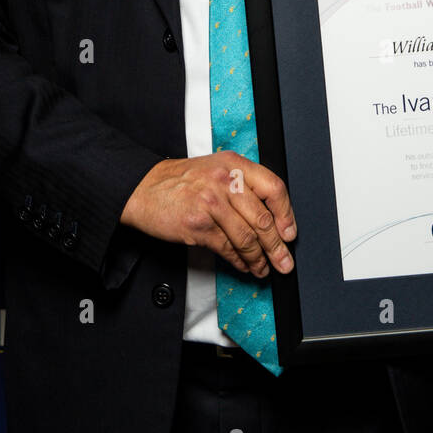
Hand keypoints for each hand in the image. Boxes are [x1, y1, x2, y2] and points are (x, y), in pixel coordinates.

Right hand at [121, 152, 295, 278]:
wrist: (143, 188)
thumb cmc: (180, 181)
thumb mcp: (216, 169)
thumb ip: (243, 185)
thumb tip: (272, 217)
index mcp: (234, 164)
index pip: (274, 188)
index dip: (286, 214)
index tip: (289, 233)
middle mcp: (226, 181)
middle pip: (263, 219)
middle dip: (277, 247)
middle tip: (284, 262)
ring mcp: (212, 203)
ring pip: (247, 238)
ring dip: (259, 259)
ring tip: (263, 268)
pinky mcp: (198, 225)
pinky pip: (227, 249)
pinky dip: (239, 261)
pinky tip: (243, 266)